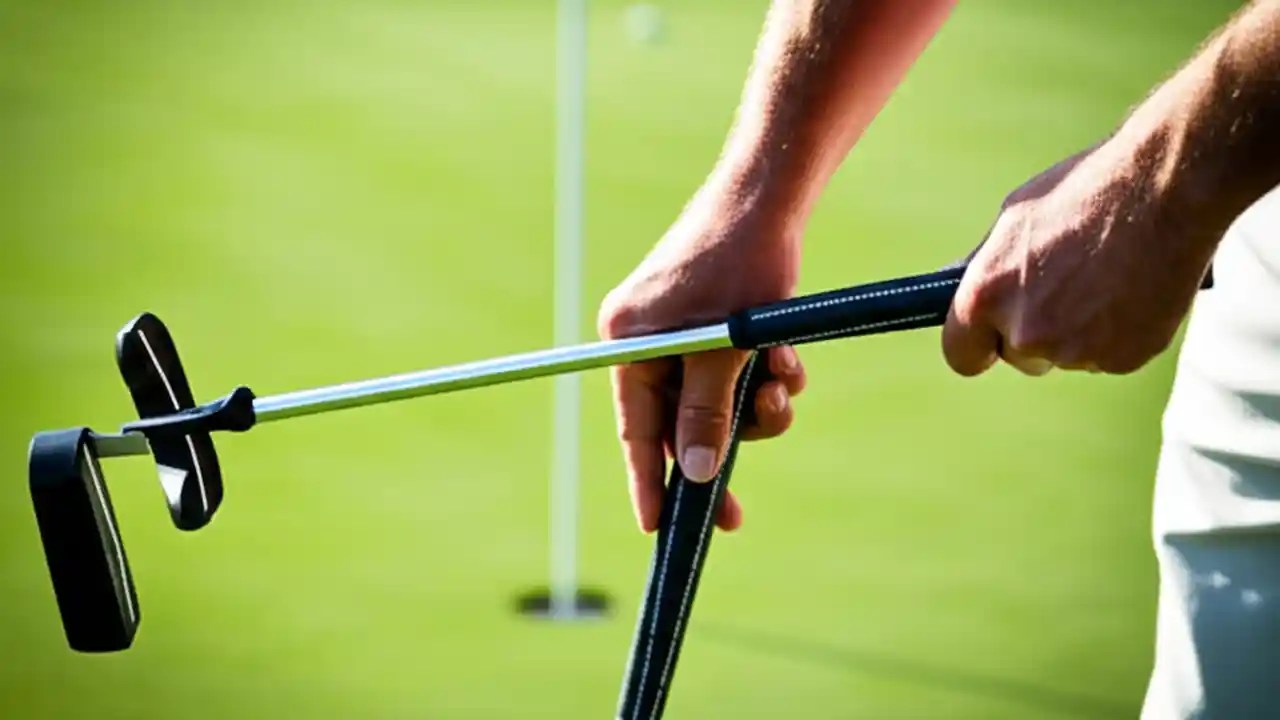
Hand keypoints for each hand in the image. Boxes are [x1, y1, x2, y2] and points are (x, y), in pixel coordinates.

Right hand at [597, 195, 806, 532]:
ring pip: (715, 402)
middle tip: (737, 510)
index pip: (634, 428)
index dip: (646, 481)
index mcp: (629, 340)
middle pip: (679, 420)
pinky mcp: (714, 325)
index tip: (657, 528)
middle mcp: (647, 339)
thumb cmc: (742, 261)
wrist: (771, 195)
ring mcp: (681, 332)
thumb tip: (693, 474)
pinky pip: (734, 374)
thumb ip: (707, 412)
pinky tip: (789, 362)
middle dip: (723, 444)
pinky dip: (764, 377)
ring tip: (787, 381)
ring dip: (756, 407)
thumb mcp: (726, 347)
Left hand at [943, 136, 1218, 376]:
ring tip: (1106, 277)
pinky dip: (1118, 331)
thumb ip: (991, 268)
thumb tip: (971, 292)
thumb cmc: (1086, 192)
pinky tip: (1132, 290)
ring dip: (1078, 329)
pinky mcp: (1122, 359)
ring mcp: (1076, 351)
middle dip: (1034, 331)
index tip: (989, 339)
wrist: (1165, 188)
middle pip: (1019, 355)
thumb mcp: (1015, 220)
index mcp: (986, 298)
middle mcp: (1026, 333)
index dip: (977, 344)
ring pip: (1067, 354)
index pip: (961, 353)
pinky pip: (1109, 355)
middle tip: (1065, 287)